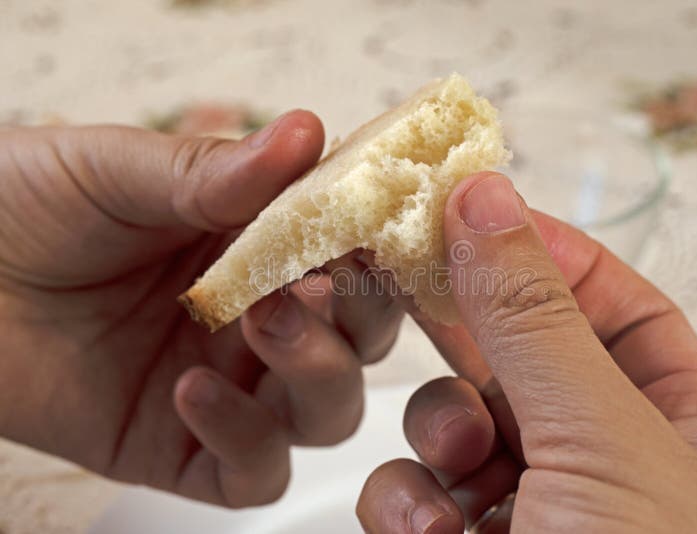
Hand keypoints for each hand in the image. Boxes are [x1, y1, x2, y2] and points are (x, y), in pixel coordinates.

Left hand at [0, 112, 403, 506]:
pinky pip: (254, 472)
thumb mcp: (119, 171)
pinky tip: (191, 388)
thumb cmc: (22, 208)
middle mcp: (257, 321)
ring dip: (317, 373)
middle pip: (359, 343)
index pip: (351, 259)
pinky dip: (245, 439)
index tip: (369, 234)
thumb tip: (305, 132)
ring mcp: (229, 387)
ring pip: (327, 412)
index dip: (373, 252)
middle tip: (314, 283)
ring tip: (259, 323)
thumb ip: (214, 169)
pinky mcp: (186, 450)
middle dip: (357, 318)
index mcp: (256, 249)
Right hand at [357, 172, 696, 532]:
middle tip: (395, 264)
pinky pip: (412, 496)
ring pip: (451, 423)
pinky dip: (406, 506)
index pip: (610, 301)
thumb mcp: (600, 440)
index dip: (542, 250)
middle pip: (516, 352)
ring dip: (438, 433)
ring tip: (456, 472)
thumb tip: (485, 195)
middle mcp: (599, 458)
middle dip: (460, 324)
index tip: (469, 208)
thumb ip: (532, 317)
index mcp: (674, 419)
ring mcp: (525, 510)